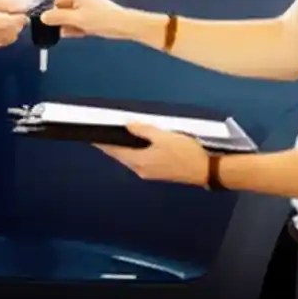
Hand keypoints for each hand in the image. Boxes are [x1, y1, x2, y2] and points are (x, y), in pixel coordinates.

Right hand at [0, 0, 29, 48]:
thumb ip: (10, 3)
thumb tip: (23, 5)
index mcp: (9, 24)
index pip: (24, 18)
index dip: (18, 11)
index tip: (10, 7)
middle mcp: (7, 36)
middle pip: (18, 27)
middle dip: (12, 19)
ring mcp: (0, 43)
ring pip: (10, 33)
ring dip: (5, 26)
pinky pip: (1, 38)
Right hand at [39, 0, 126, 39]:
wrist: (122, 25)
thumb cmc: (104, 18)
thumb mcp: (76, 19)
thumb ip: (57, 17)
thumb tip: (43, 17)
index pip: (54, 1)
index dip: (51, 14)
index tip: (49, 24)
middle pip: (61, 10)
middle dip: (63, 22)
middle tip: (67, 29)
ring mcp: (84, 5)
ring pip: (68, 18)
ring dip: (71, 27)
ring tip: (79, 30)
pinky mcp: (89, 14)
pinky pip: (76, 21)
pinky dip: (77, 28)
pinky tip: (83, 32)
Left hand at [94, 122, 210, 186]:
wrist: (206, 170)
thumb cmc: (185, 152)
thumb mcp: (164, 137)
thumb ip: (144, 130)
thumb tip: (127, 125)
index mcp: (139, 161)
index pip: (114, 150)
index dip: (102, 143)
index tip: (91, 136)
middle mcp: (140, 169)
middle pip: (121, 155)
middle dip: (111, 145)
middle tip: (102, 133)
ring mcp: (149, 173)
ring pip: (130, 158)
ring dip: (123, 148)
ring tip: (117, 137)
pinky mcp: (158, 172)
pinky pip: (139, 160)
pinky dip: (133, 152)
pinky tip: (136, 145)